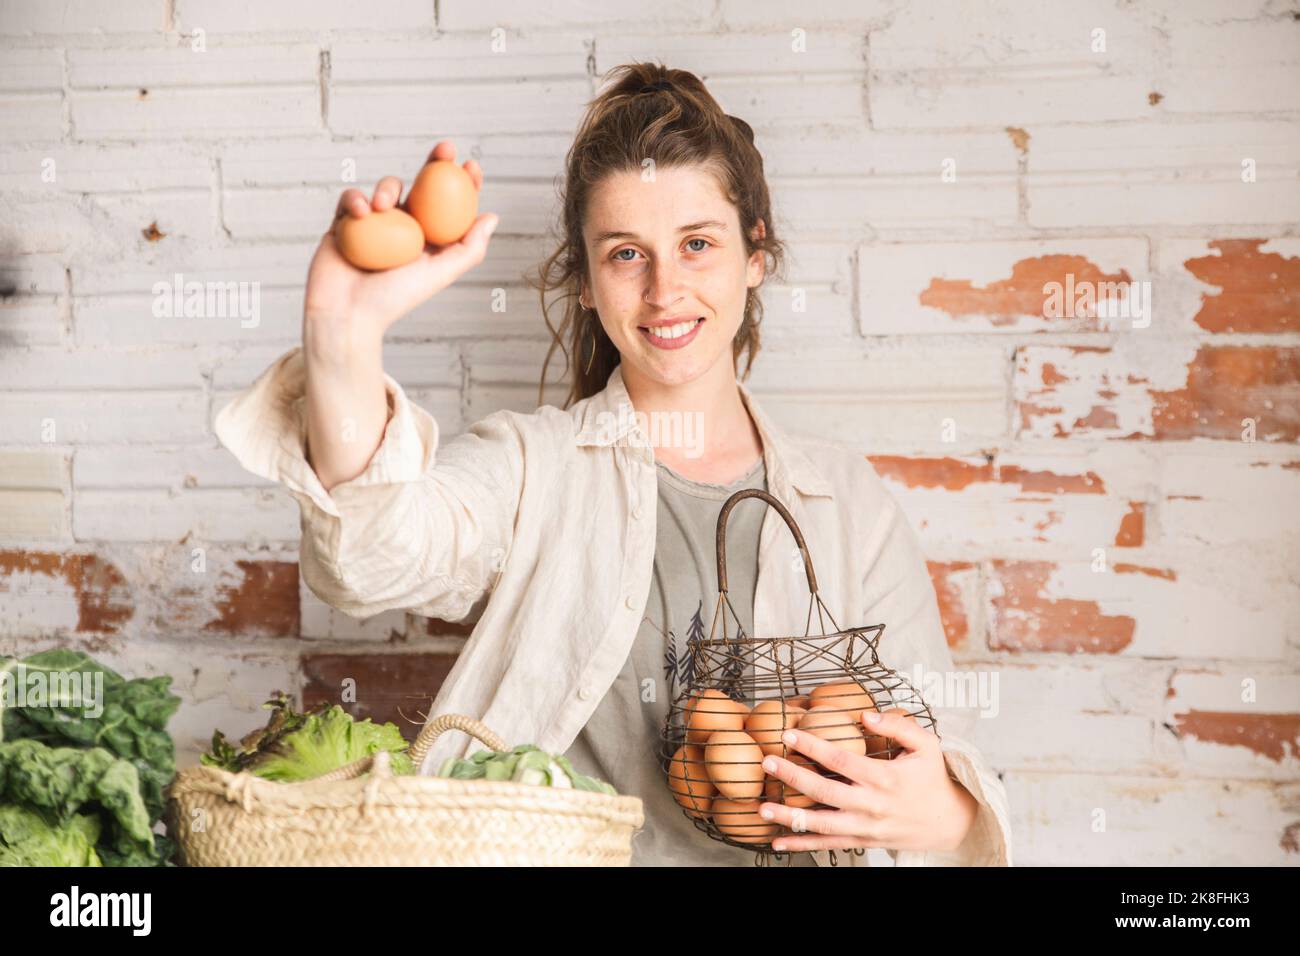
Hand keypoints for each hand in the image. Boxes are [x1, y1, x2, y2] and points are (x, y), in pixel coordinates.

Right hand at [304, 139, 498, 337]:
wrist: (347, 313)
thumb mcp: (440, 274)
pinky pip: (352, 199)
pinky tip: (361, 212)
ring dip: (387, 188)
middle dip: (435, 162)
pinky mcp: (345, 224)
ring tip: (383, 206)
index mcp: (429, 241)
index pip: (449, 206)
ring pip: (387, 189)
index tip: (471, 166)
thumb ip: (469, 249)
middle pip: (422, 187)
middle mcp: (404, 230)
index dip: (462, 183)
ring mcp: (375, 225)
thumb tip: (492, 216)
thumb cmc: (393, 299)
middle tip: (446, 148)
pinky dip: (356, 200)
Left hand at [758, 709, 979, 853]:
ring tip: (761, 808)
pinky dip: (801, 845)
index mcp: (885, 778)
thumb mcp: (927, 745)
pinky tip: (775, 842)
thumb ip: (897, 726)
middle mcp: (872, 805)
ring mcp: (866, 828)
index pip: (842, 760)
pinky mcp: (863, 842)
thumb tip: (864, 715)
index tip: (789, 733)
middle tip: (767, 762)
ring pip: (822, 825)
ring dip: (789, 818)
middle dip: (793, 777)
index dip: (814, 747)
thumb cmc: (933, 778)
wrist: (949, 823)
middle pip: (825, 792)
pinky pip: (828, 845)